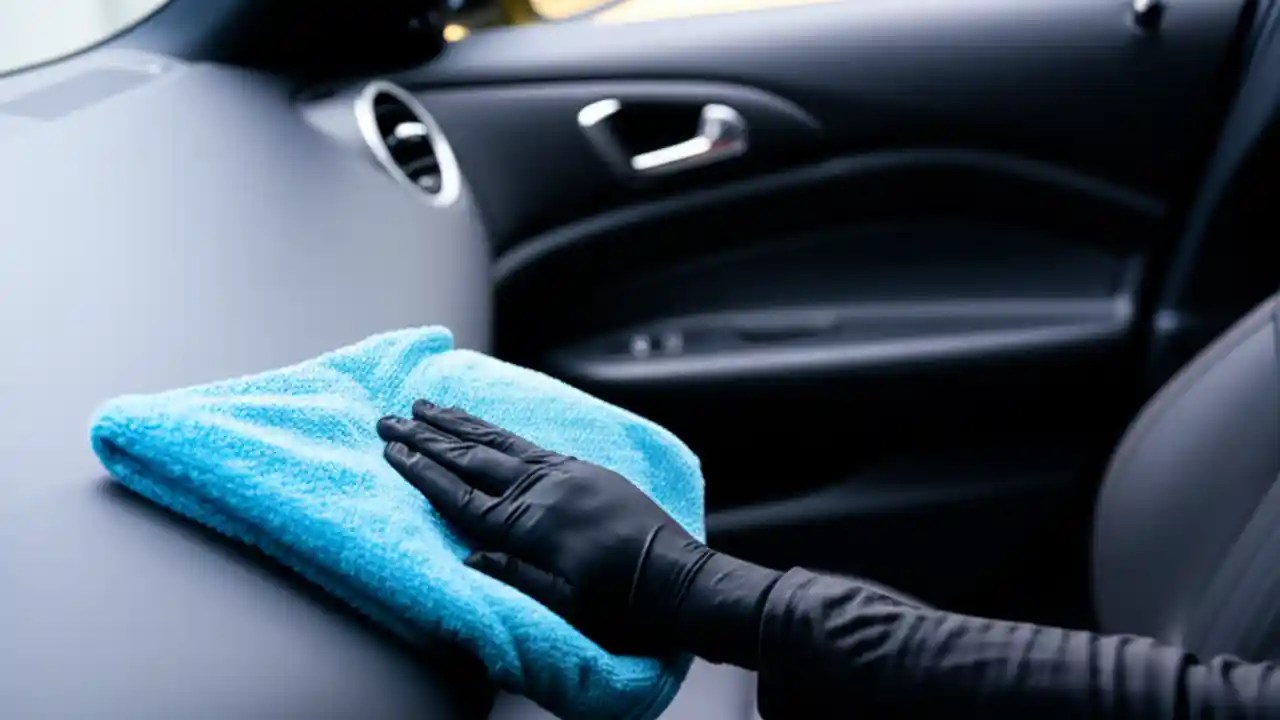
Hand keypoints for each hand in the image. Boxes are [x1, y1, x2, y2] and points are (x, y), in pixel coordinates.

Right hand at [376, 400, 714, 656]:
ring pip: (499, 443)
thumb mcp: (562, 603)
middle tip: (391, 417)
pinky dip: (499, 431)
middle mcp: (542, 490)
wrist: (676, 579)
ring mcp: (564, 475)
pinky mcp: (584, 470)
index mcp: (529, 526)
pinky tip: (483, 425)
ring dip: (459, 424)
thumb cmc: (621, 604)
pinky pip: (530, 443)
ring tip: (428, 405)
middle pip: (472, 460)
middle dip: (427, 438)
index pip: (462, 495)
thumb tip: (468, 554)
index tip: (391, 452)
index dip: (423, 473)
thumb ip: (513, 574)